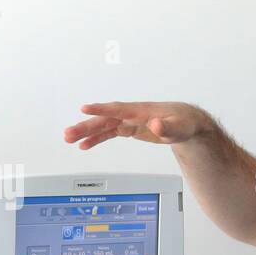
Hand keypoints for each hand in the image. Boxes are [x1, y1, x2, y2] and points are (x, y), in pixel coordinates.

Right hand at [64, 102, 207, 149]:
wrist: (187, 122)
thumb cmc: (183, 122)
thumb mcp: (179, 127)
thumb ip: (167, 127)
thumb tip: (156, 125)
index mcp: (141, 111)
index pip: (118, 109)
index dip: (102, 109)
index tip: (85, 109)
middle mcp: (132, 114)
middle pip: (105, 119)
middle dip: (86, 126)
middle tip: (69, 134)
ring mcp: (129, 121)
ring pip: (104, 126)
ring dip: (86, 132)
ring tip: (69, 139)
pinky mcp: (130, 128)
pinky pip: (110, 133)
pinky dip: (97, 138)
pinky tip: (84, 145)